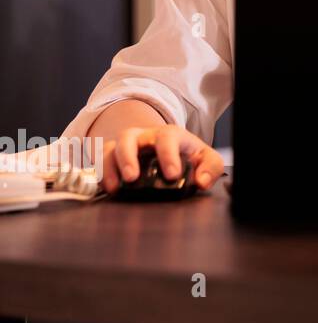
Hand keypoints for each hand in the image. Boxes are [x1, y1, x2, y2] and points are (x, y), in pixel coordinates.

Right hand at [100, 124, 224, 194]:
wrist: (171, 147)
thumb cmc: (188, 154)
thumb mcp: (206, 158)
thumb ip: (211, 168)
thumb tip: (202, 182)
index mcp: (170, 134)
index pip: (167, 138)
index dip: (168, 155)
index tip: (172, 175)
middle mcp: (144, 137)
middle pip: (129, 136)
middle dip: (128, 156)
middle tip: (132, 177)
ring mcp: (127, 146)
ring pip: (110, 147)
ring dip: (108, 166)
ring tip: (114, 187)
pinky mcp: (115, 157)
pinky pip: (100, 161)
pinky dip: (100, 173)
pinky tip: (107, 188)